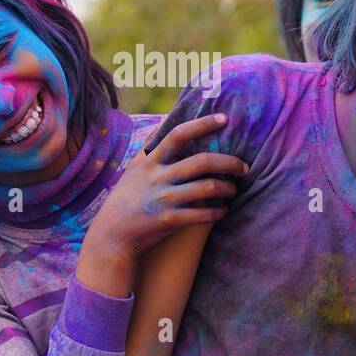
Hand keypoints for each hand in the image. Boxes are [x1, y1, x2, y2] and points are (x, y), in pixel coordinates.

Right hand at [86, 113, 248, 261]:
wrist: (111, 236)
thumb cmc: (125, 201)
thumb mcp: (132, 171)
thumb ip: (148, 149)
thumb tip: (162, 124)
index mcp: (150, 162)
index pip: (178, 135)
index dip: (202, 124)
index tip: (224, 118)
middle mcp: (157, 177)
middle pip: (202, 161)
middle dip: (229, 162)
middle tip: (244, 166)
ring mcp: (163, 199)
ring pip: (206, 188)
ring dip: (227, 188)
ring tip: (233, 190)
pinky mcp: (169, 220)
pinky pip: (202, 214)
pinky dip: (217, 212)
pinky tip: (222, 211)